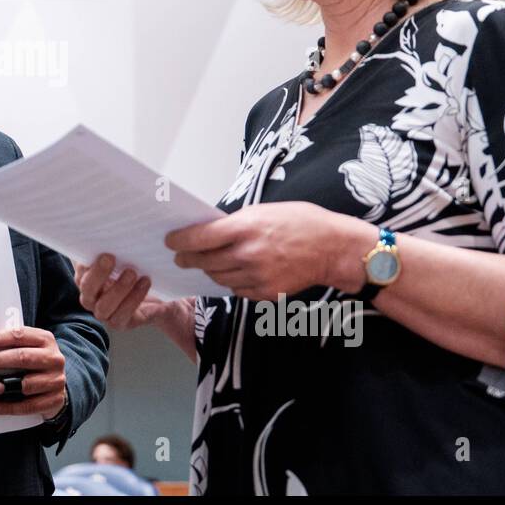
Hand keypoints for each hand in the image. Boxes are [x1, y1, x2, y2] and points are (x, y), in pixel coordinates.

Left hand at [0, 326, 66, 418]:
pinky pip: (29, 406)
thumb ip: (9, 346)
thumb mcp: (27, 348)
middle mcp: (54, 358)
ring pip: (25, 384)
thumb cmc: (33, 363)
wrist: (55, 385)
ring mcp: (56, 380)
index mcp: (46, 340)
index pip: (20, 335)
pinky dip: (9, 407)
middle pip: (23, 357)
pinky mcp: (55, 400)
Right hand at [73, 254, 166, 329]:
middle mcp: (91, 297)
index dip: (85, 263)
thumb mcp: (124, 254)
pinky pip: (122, 315)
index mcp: (86, 278)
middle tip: (109, 258)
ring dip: (118, 289)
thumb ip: (110, 245)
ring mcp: (104, 312)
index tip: (99, 250)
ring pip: (103, 306)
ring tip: (132, 272)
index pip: (80, 271)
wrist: (159, 295)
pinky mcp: (120, 322)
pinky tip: (145, 282)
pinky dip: (134, 298)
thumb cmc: (136, 269)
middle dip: (97, 274)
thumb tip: (101, 229)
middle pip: (87, 290)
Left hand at [165, 201, 357, 298]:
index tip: (171, 242)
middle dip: (188, 259)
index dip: (179, 241)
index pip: (199, 238)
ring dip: (209, 270)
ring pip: (218, 277)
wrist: (334, 248)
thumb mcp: (264, 211)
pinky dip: (232, 281)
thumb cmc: (302, 222)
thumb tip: (210, 231)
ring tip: (208, 263)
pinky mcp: (265, 293)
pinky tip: (236, 272)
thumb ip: (236, 223)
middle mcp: (247, 254)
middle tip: (181, 257)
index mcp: (245, 228)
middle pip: (203, 261)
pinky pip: (236, 290)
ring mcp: (256, 276)